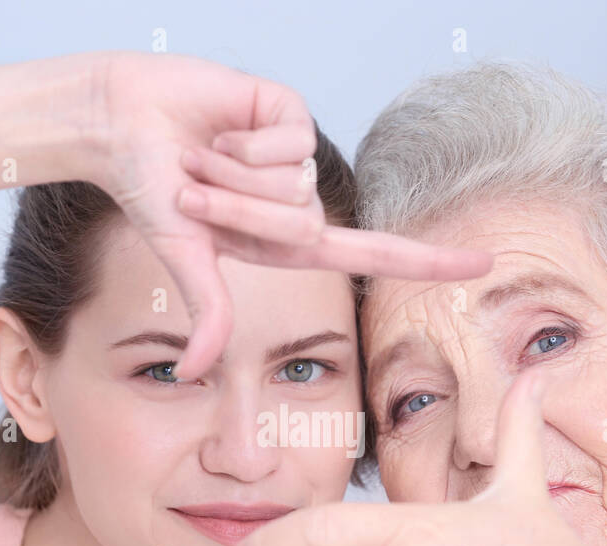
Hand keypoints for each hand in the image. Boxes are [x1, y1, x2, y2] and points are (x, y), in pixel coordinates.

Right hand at [0, 51, 492, 381]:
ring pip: (296, 187)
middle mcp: (300, 200)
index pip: (373, 255)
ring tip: (204, 160)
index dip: (428, 261)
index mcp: (287, 240)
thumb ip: (207, 310)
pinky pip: (288, 145)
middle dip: (240, 216)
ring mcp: (299, 156)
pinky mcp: (289, 113)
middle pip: (308, 227)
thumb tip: (197, 372)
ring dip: (235, 179)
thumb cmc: (149, 190)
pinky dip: (241, 144)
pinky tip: (219, 129)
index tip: (486, 261)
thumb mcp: (186, 257)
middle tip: (199, 193)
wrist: (120, 124)